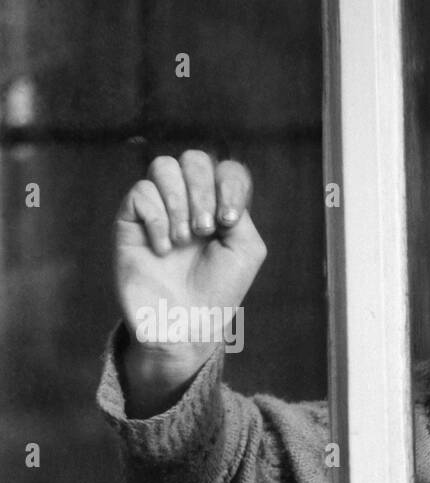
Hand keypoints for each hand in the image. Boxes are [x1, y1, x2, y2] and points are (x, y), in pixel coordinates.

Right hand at [114, 152, 264, 411]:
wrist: (185, 323)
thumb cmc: (218, 290)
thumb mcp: (247, 249)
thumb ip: (240, 209)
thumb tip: (217, 187)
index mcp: (219, 206)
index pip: (224, 169)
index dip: (229, 185)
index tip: (228, 221)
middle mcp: (188, 202)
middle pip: (194, 160)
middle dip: (203, 191)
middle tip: (205, 230)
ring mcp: (158, 208)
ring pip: (163, 167)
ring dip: (179, 202)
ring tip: (184, 239)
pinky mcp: (130, 221)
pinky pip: (140, 193)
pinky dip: (157, 219)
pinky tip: (163, 249)